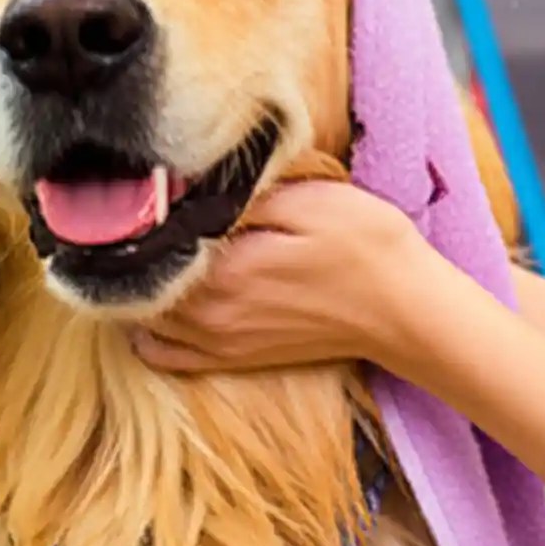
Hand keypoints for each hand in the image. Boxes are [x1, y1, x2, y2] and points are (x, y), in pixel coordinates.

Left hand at [130, 181, 449, 371]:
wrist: (406, 311)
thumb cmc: (366, 248)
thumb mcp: (310, 200)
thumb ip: (242, 198)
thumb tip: (187, 190)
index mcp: (223, 272)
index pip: (149, 243)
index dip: (145, 212)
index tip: (152, 186)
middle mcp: (209, 316)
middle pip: (138, 281)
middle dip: (139, 246)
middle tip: (153, 212)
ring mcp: (219, 344)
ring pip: (143, 317)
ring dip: (142, 285)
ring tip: (162, 251)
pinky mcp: (235, 359)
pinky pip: (163, 354)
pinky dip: (152, 329)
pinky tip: (171, 299)